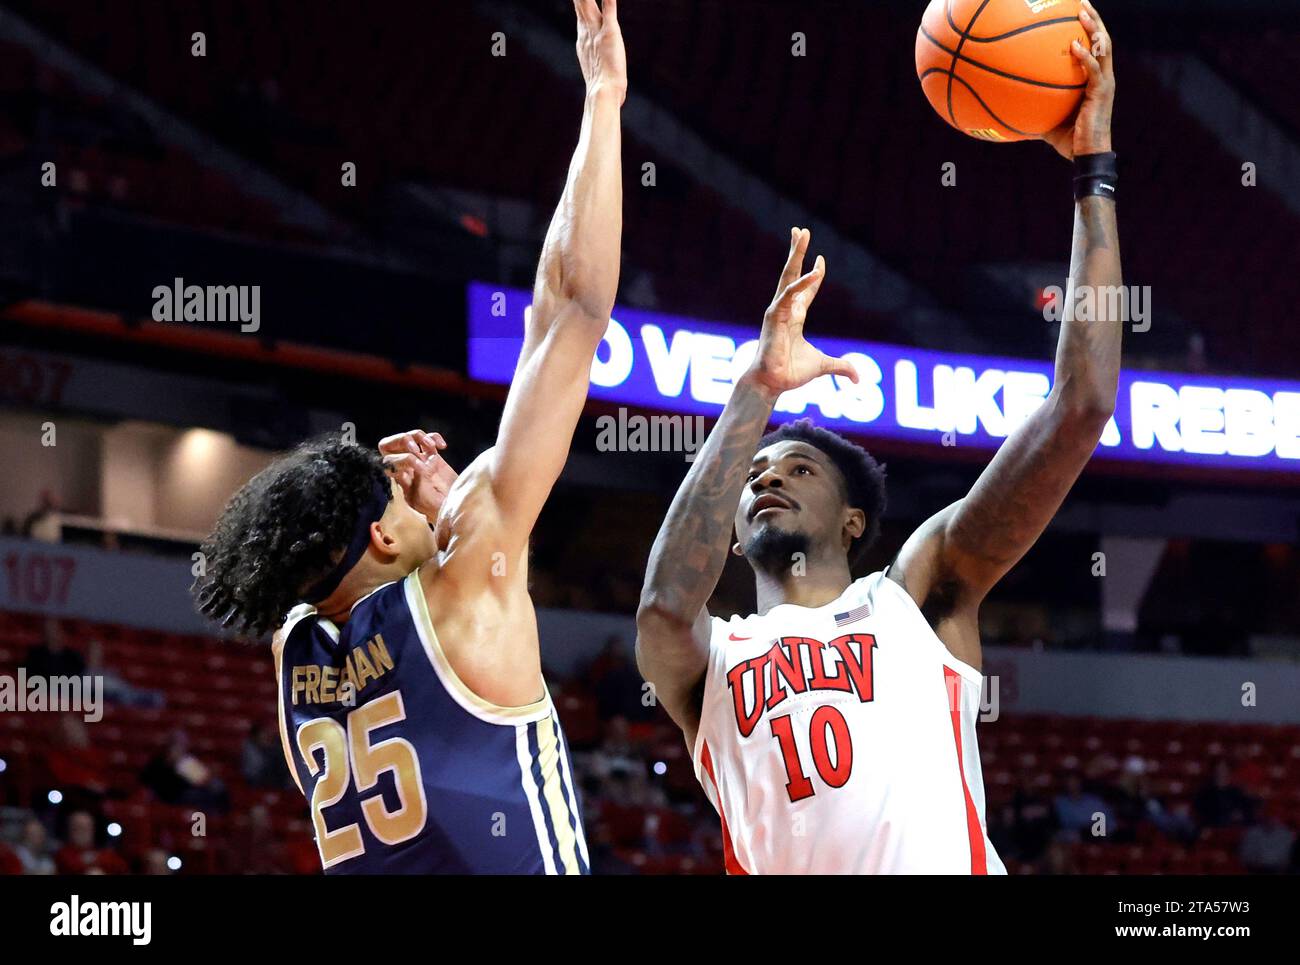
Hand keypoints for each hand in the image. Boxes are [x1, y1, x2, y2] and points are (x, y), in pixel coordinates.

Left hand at [379, 430, 457, 519]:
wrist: (454, 508)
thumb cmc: (437, 508)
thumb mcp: (424, 498)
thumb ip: (419, 479)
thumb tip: (421, 463)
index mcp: (400, 480)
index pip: (388, 462)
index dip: (400, 459)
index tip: (419, 466)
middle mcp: (407, 467)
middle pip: (392, 445)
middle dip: (402, 441)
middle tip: (416, 448)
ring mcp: (420, 460)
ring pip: (411, 439)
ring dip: (419, 438)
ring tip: (432, 446)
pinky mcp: (433, 457)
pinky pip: (429, 440)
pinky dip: (434, 438)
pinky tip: (443, 446)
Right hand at [574, 0, 626, 102]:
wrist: (602, 94)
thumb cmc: (602, 88)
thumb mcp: (597, 69)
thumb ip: (594, 62)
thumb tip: (594, 71)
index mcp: (583, 37)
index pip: (579, 9)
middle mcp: (586, 31)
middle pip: (579, 2)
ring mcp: (596, 31)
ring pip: (587, 2)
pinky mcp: (610, 32)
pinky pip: (609, 9)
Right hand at [746, 228, 859, 398]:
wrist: (772, 383)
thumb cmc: (790, 374)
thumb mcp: (823, 365)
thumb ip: (841, 366)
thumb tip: (858, 378)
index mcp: (795, 317)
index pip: (806, 290)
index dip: (814, 274)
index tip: (821, 258)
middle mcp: (785, 309)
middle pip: (792, 273)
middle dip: (797, 252)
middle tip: (800, 230)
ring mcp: (778, 310)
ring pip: (788, 276)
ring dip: (796, 253)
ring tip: (802, 233)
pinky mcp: (774, 316)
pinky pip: (789, 294)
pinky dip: (802, 283)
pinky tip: (815, 271)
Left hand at [1041, 0, 1114, 159]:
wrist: (1085, 155)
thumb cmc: (1067, 139)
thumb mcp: (1046, 116)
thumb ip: (1034, 103)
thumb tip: (1006, 100)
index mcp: (1093, 79)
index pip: (1094, 47)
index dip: (1088, 28)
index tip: (1076, 11)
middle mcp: (1102, 76)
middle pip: (1102, 39)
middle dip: (1093, 19)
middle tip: (1081, 1)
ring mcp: (1105, 83)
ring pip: (1103, 48)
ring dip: (1094, 29)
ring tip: (1082, 13)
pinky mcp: (1102, 93)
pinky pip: (1093, 70)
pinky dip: (1084, 57)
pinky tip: (1074, 46)